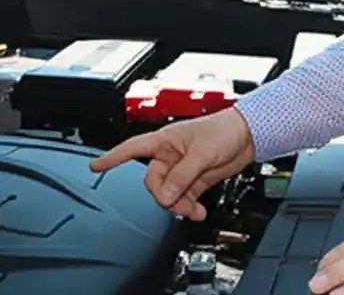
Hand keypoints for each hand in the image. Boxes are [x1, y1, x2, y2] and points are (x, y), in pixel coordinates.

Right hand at [89, 107, 255, 220]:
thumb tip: (166, 195)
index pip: (132, 149)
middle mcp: (170, 156)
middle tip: (178, 200)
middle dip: (164, 194)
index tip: (95, 166)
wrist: (247, 136)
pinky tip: (197, 212)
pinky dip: (189, 209)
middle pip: (153, 181)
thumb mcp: (202, 153)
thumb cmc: (224, 131)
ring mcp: (182, 170)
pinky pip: (183, 200)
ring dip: (178, 206)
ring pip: (168, 194)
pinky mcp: (195, 181)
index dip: (112, 157)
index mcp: (165, 141)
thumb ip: (182, 175)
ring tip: (193, 210)